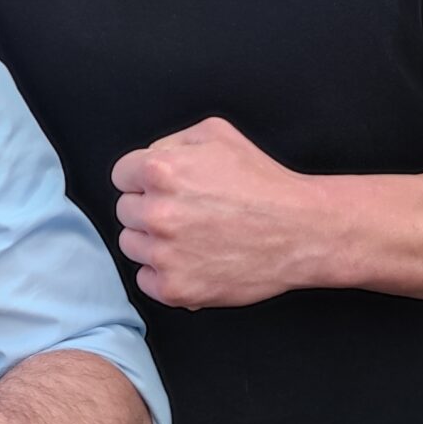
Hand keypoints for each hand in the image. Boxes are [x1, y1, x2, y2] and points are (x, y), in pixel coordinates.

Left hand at [112, 116, 307, 308]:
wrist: (301, 231)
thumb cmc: (263, 183)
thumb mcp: (217, 135)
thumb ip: (172, 142)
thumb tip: (148, 159)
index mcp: (161, 171)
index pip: (122, 176)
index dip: (144, 180)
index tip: (165, 188)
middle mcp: (157, 213)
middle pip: (126, 211)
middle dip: (150, 209)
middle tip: (187, 213)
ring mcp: (165, 254)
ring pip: (131, 245)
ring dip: (153, 242)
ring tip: (192, 236)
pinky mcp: (175, 288)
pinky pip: (145, 279)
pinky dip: (163, 273)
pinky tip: (192, 260)